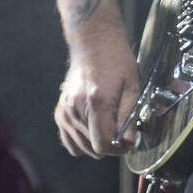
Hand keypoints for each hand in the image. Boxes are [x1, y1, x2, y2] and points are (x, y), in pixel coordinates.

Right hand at [54, 34, 140, 157]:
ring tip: (109, 127)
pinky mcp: (60, 113)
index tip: (128, 142)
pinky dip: (83, 141)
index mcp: (96, 102)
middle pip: (93, 148)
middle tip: (122, 133)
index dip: (118, 149)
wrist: (94, 43)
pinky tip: (95, 129)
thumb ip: (129, 117)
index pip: (102, 144)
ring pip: (81, 148)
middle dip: (111, 146)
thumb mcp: (132, 86)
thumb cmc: (115, 60)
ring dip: (97, 144)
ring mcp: (65, 112)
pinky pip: (70, 141)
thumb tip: (129, 142)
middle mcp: (76, 109)